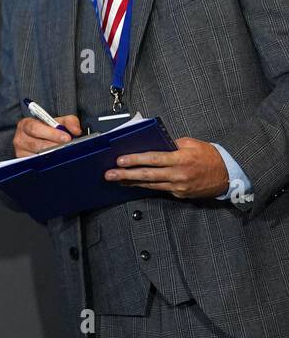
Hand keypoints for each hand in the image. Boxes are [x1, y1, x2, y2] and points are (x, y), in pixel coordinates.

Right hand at [13, 114, 81, 157]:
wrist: (40, 138)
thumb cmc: (48, 129)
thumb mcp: (59, 121)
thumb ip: (70, 122)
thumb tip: (76, 131)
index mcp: (26, 124)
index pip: (35, 128)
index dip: (51, 133)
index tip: (66, 137)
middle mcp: (20, 138)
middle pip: (36, 144)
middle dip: (54, 146)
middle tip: (68, 147)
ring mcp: (21, 151)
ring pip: (37, 156)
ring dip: (52, 156)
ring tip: (64, 153)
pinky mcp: (24, 162)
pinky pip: (37, 164)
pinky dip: (48, 163)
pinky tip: (57, 160)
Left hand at [105, 137, 229, 198]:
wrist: (228, 174)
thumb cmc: (209, 155)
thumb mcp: (190, 143)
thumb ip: (171, 145)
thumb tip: (152, 144)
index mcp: (180, 158)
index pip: (153, 159)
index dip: (135, 160)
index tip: (120, 160)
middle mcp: (178, 174)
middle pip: (147, 175)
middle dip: (126, 175)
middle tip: (109, 175)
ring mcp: (179, 186)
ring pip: (151, 185)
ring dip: (132, 182)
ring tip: (117, 180)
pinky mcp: (180, 194)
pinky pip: (160, 190)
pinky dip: (146, 186)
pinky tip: (135, 184)